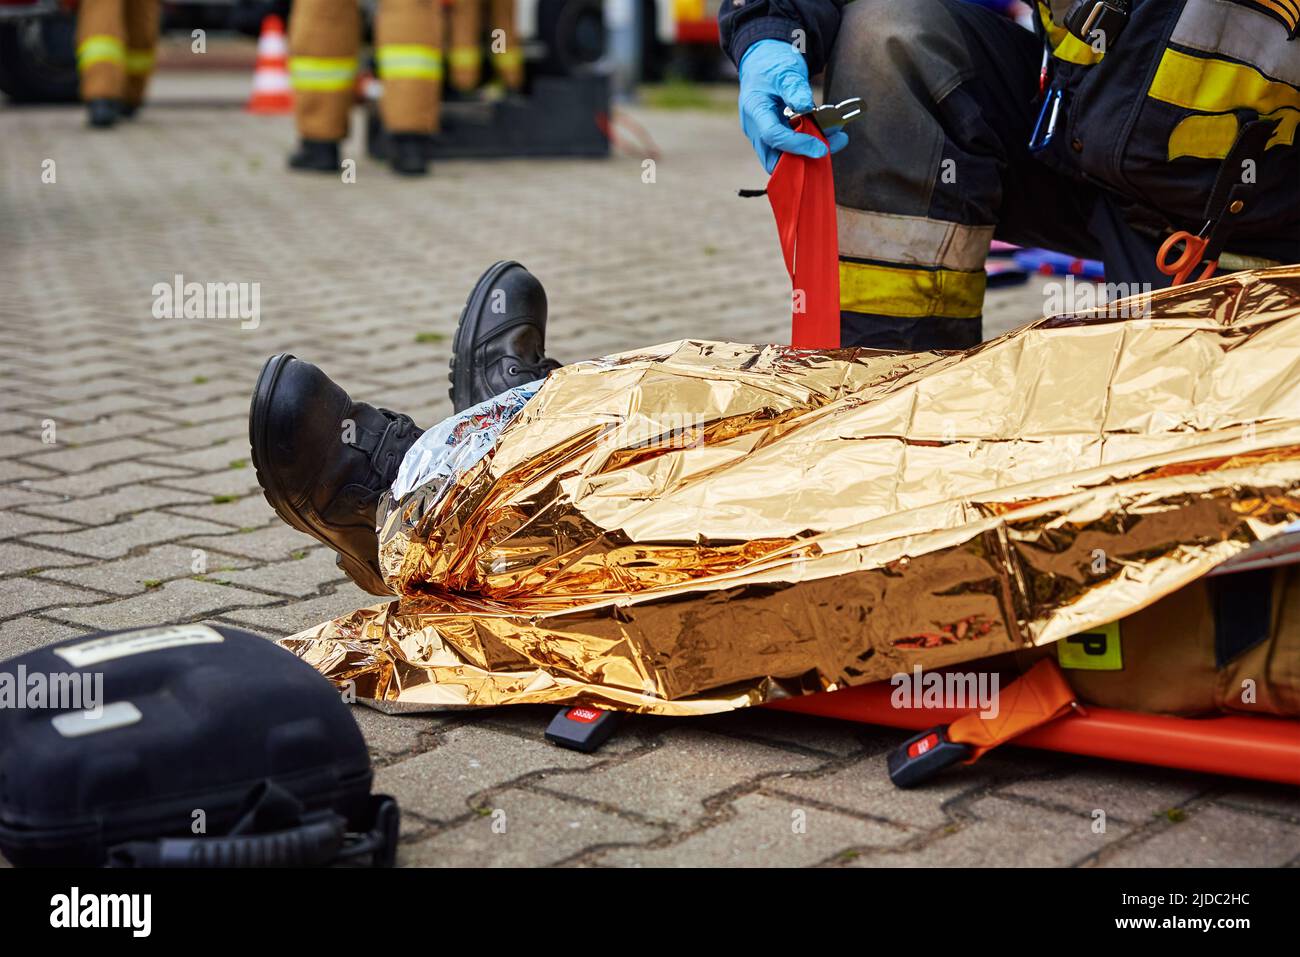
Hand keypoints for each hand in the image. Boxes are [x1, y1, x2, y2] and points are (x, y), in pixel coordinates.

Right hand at [737, 39, 849, 173]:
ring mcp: (762, 133)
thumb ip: (795, 89)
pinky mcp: (773, 134)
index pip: (773, 136)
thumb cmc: (772, 64)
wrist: (762, 61)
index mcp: (754, 109)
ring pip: (783, 157)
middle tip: (828, 149)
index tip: (821, 148)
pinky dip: (807, 145)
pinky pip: (788, 148)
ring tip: (836, 138)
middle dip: (801, 160)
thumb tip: (807, 107)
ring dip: (808, 153)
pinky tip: (827, 135)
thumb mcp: (786, 70)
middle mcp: (755, 127)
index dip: (797, 145)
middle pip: (773, 158)